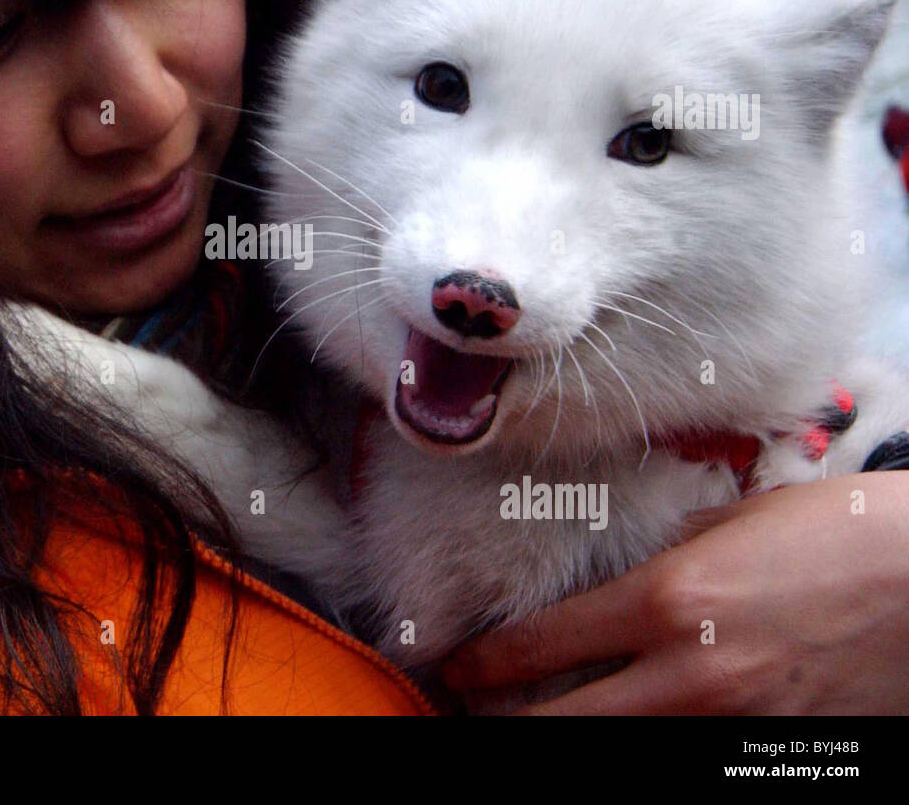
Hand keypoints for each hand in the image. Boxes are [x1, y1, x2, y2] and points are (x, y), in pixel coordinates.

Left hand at [440, 472, 908, 713]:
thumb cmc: (833, 534)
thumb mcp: (725, 529)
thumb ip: (658, 566)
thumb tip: (609, 592)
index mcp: (667, 601)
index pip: (541, 645)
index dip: (485, 664)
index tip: (457, 669)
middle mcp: (690, 674)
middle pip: (559, 724)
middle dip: (503, 722)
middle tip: (476, 712)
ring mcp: (733, 726)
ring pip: (617, 753)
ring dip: (567, 739)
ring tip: (537, 723)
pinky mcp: (774, 755)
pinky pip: (686, 761)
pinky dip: (644, 748)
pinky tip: (627, 728)